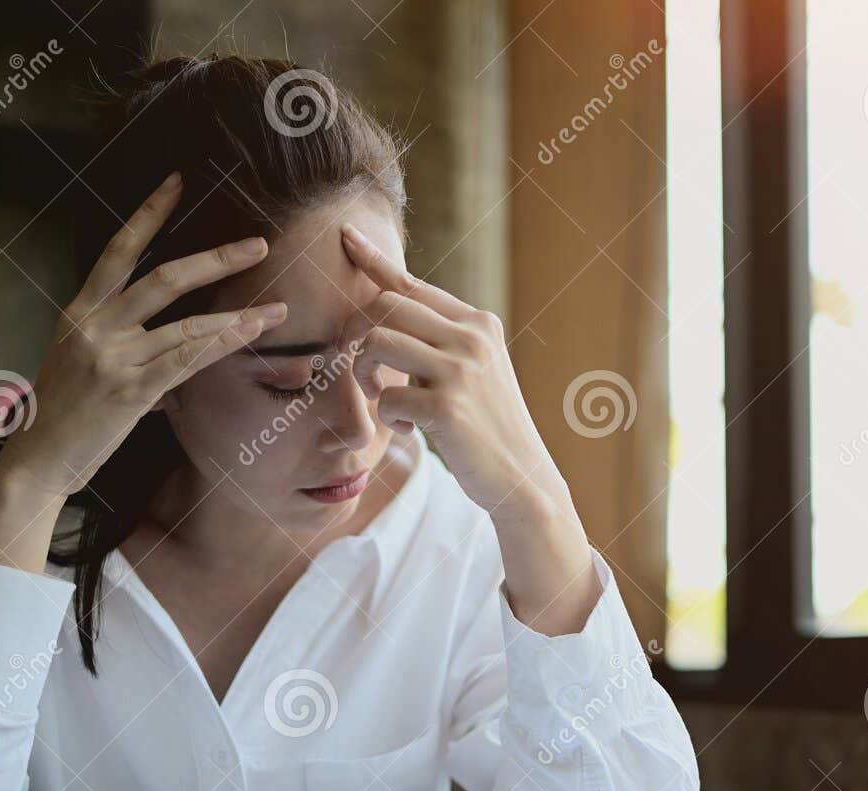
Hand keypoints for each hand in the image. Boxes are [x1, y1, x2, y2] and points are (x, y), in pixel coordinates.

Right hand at [0, 172, 287, 499]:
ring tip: (278, 310)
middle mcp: (95, 326)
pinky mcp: (129, 392)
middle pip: (164, 279)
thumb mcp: (80, 359)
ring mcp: (112, 358)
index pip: (118, 251)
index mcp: (80, 311)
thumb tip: (167, 332)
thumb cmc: (64, 413)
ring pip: (187, 326)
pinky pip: (185, 362)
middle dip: (216, 260)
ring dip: (238, 317)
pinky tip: (249, 335)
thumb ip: (117, 336)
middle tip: (258, 245)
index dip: (149, 213)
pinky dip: (221, 347)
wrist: (38, 459)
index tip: (177, 182)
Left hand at [339, 222, 569, 518]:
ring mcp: (461, 371)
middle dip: (354, 332)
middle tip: (354, 363)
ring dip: (362, 372)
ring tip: (378, 395)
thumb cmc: (488, 425)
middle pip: (385, 306)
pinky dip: (387, 416)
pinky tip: (407, 430)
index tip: (345, 236)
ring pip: (377, 342)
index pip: (412, 284)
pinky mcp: (447, 409)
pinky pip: (387, 397)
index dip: (373, 260)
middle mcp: (471, 338)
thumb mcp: (475, 370)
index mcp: (477, 323)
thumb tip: (388, 315)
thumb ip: (440, 341)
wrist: (522, 477)